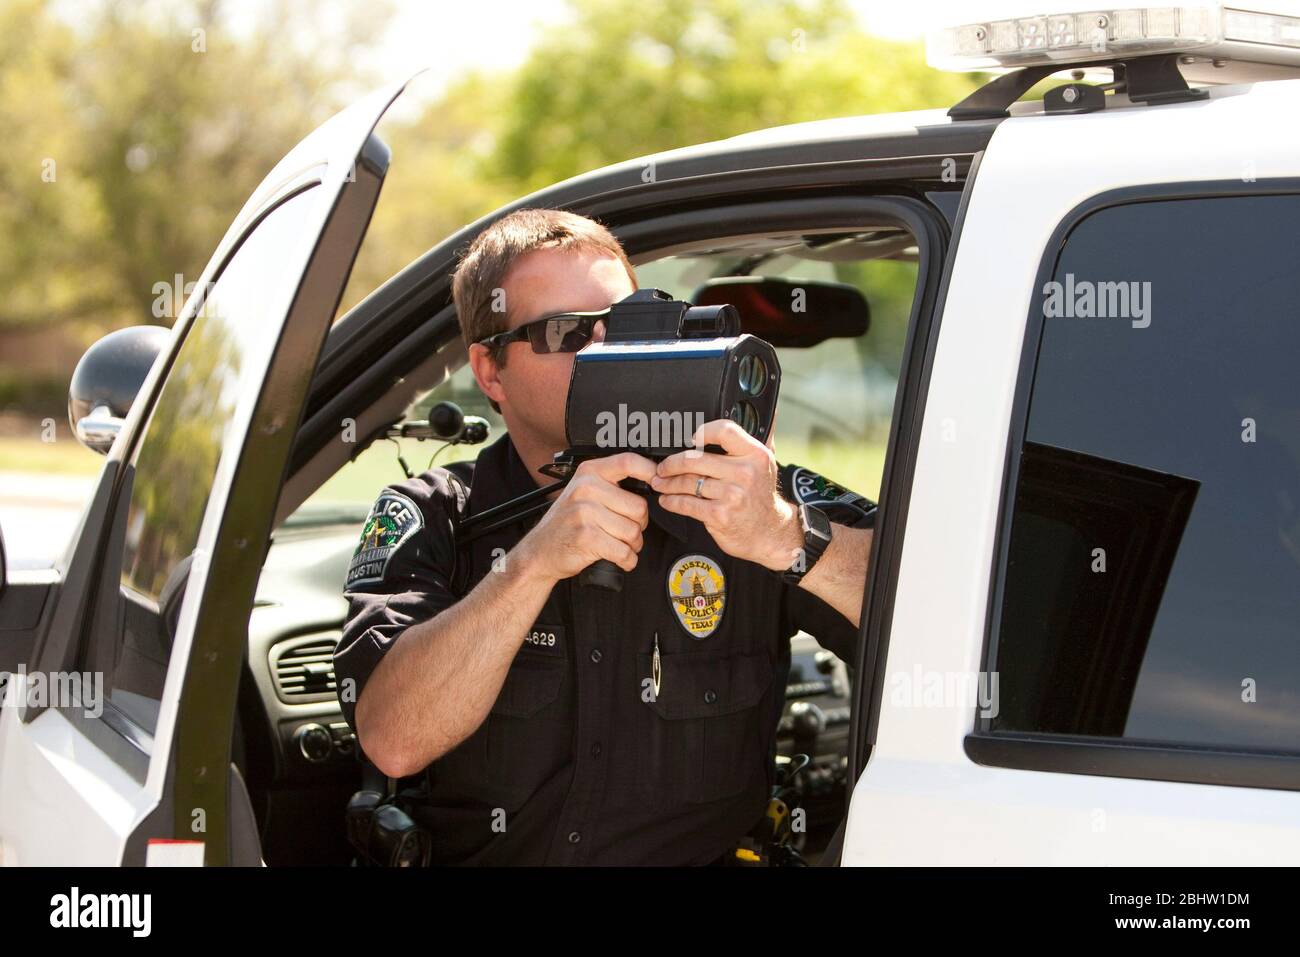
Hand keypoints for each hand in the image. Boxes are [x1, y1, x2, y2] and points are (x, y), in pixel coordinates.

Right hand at [517, 452, 654, 581]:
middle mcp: (587, 488)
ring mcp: (585, 512)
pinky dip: (627, 560)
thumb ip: (611, 484)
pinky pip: (623, 551)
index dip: (650, 472)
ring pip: (633, 531)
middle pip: (638, 507)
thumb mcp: (583, 492)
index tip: (659, 483)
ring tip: (619, 544)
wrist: (540, 550)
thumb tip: (653, 480)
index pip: (628, 462)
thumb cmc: (566, 523)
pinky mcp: (587, 536)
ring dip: (632, 545)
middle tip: (626, 531)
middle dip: (639, 525)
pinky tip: (620, 558)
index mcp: (589, 473)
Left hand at [650, 419, 802, 571]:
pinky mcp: (720, 515)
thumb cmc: (762, 497)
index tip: (690, 439)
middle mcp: (745, 473)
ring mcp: (732, 495)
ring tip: (660, 482)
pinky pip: (688, 504)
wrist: (770, 533)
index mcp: (755, 455)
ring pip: (688, 482)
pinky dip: (672, 501)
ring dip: (668, 483)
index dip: (702, 432)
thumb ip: (764, 436)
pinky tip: (667, 499)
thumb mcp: (767, 464)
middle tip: (663, 467)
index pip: (724, 431)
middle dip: (672, 463)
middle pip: (696, 459)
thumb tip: (768, 410)